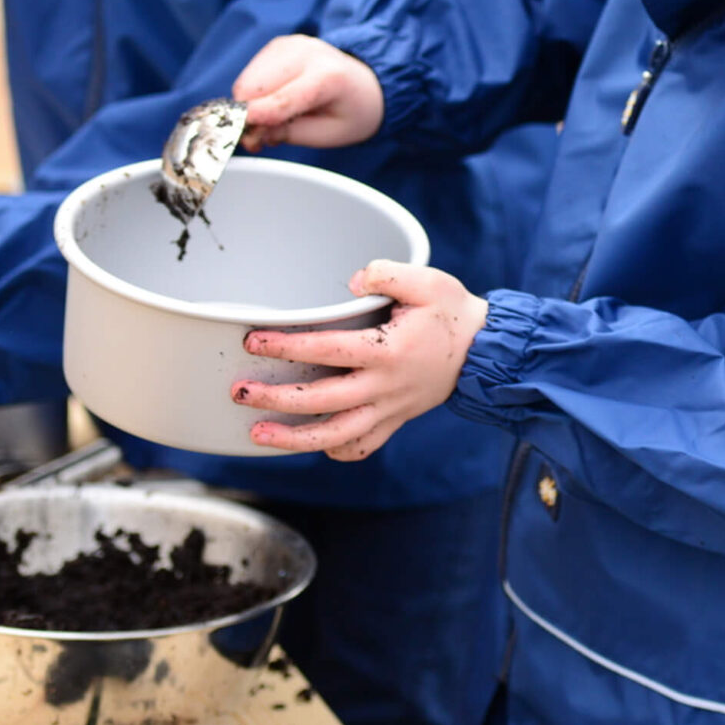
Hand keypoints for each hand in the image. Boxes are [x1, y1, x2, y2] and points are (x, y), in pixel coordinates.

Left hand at [232, 260, 487, 460]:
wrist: (485, 351)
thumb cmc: (452, 311)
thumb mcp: (426, 280)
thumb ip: (386, 273)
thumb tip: (351, 283)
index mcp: (388, 351)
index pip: (326, 350)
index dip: (286, 346)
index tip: (253, 342)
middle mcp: (384, 387)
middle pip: (321, 401)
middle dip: (276, 398)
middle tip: (239, 392)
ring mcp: (389, 409)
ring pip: (336, 435)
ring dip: (293, 439)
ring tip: (257, 433)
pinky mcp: (395, 420)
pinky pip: (362, 446)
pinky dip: (336, 450)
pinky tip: (311, 445)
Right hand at [233, 35, 384, 150]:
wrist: (365, 83)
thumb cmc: (350, 111)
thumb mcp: (328, 134)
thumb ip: (289, 133)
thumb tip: (252, 133)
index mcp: (329, 77)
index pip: (281, 100)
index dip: (256, 121)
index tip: (246, 139)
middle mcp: (307, 53)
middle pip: (254, 86)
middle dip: (248, 116)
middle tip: (260, 137)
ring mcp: (290, 44)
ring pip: (246, 80)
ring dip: (249, 105)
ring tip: (272, 120)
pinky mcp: (278, 45)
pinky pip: (250, 73)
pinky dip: (254, 94)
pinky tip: (273, 102)